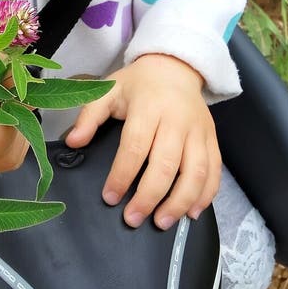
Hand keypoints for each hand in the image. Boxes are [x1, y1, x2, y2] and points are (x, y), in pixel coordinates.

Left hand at [65, 54, 220, 229]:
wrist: (175, 67)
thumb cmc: (138, 84)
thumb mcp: (108, 90)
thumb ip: (89, 116)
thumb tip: (73, 142)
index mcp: (149, 107)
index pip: (135, 146)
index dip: (122, 175)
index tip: (111, 197)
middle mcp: (177, 120)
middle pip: (166, 164)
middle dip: (149, 196)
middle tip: (133, 219)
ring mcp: (198, 130)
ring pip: (195, 171)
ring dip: (180, 201)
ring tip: (162, 221)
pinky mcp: (211, 138)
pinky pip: (214, 170)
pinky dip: (206, 194)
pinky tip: (192, 212)